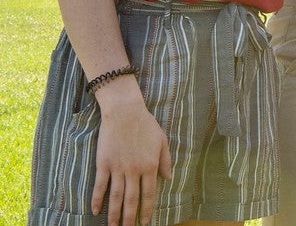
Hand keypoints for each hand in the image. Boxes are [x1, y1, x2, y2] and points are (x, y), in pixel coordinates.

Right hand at [91, 77, 172, 225]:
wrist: (125, 112)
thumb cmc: (146, 124)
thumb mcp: (162, 140)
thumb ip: (165, 161)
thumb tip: (168, 178)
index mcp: (150, 166)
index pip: (149, 194)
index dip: (147, 209)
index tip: (145, 221)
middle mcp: (134, 170)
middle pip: (131, 200)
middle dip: (129, 217)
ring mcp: (118, 168)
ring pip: (115, 197)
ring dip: (114, 214)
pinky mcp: (104, 164)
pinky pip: (100, 186)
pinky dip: (97, 199)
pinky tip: (95, 210)